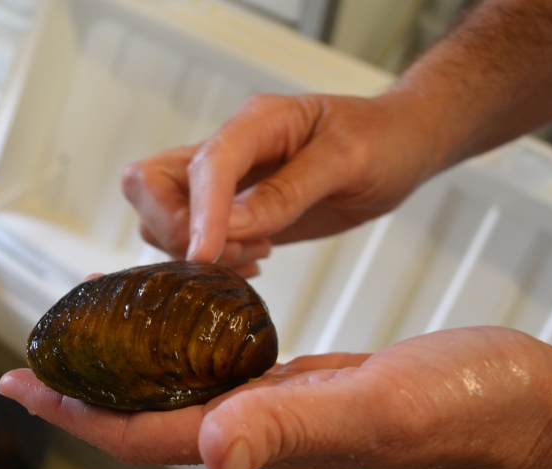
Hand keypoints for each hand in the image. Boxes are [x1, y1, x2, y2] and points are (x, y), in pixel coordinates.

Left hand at [0, 326, 551, 468]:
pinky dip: (192, 350)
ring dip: (133, 373)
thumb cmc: (468, 410)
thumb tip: (210, 448)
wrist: (528, 405)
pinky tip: (183, 328)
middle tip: (37, 361)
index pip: (147, 432)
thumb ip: (291, 424)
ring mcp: (291, 409)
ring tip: (96, 342)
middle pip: (151, 417)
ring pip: (188, 395)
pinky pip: (232, 373)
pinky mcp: (317, 384)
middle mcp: (267, 430)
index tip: (21, 384)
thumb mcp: (375, 406)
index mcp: (266, 437)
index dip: (78, 412)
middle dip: (88, 394)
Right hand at [122, 93, 441, 275]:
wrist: (400, 146)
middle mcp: (229, 148)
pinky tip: (253, 262)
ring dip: (195, 250)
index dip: (198, 213)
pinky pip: (191, 237)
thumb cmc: (383, 141)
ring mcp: (226, 181)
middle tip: (227, 254)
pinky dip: (210, 260)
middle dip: (175, 230)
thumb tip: (232, 227)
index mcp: (256, 122)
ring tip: (255, 256)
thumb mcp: (349, 161)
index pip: (206, 165)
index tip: (205, 257)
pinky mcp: (232, 210)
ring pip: (161, 215)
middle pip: (151, 183)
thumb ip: (289, 192)